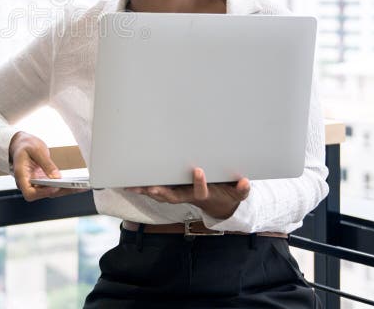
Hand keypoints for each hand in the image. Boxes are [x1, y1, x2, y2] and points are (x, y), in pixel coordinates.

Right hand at [9, 132, 80, 200]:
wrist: (20, 144)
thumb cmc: (25, 145)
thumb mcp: (35, 149)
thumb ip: (46, 164)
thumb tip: (57, 177)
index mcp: (21, 175)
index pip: (29, 193)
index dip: (42, 193)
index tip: (53, 187)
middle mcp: (27, 183)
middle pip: (43, 195)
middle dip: (60, 191)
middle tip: (75, 187)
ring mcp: (35, 183)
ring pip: (50, 193)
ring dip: (65, 190)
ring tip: (81, 186)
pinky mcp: (42, 182)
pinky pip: (53, 187)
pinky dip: (64, 186)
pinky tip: (76, 184)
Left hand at [126, 168, 249, 219]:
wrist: (219, 204)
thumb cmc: (226, 193)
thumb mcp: (236, 194)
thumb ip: (241, 190)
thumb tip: (245, 182)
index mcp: (203, 194)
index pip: (201, 191)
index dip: (200, 183)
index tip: (199, 170)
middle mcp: (187, 196)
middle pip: (173, 197)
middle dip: (162, 193)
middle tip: (152, 188)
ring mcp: (178, 195)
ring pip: (160, 195)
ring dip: (147, 191)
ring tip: (133, 185)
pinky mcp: (170, 191)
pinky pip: (154, 191)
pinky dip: (142, 188)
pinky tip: (128, 183)